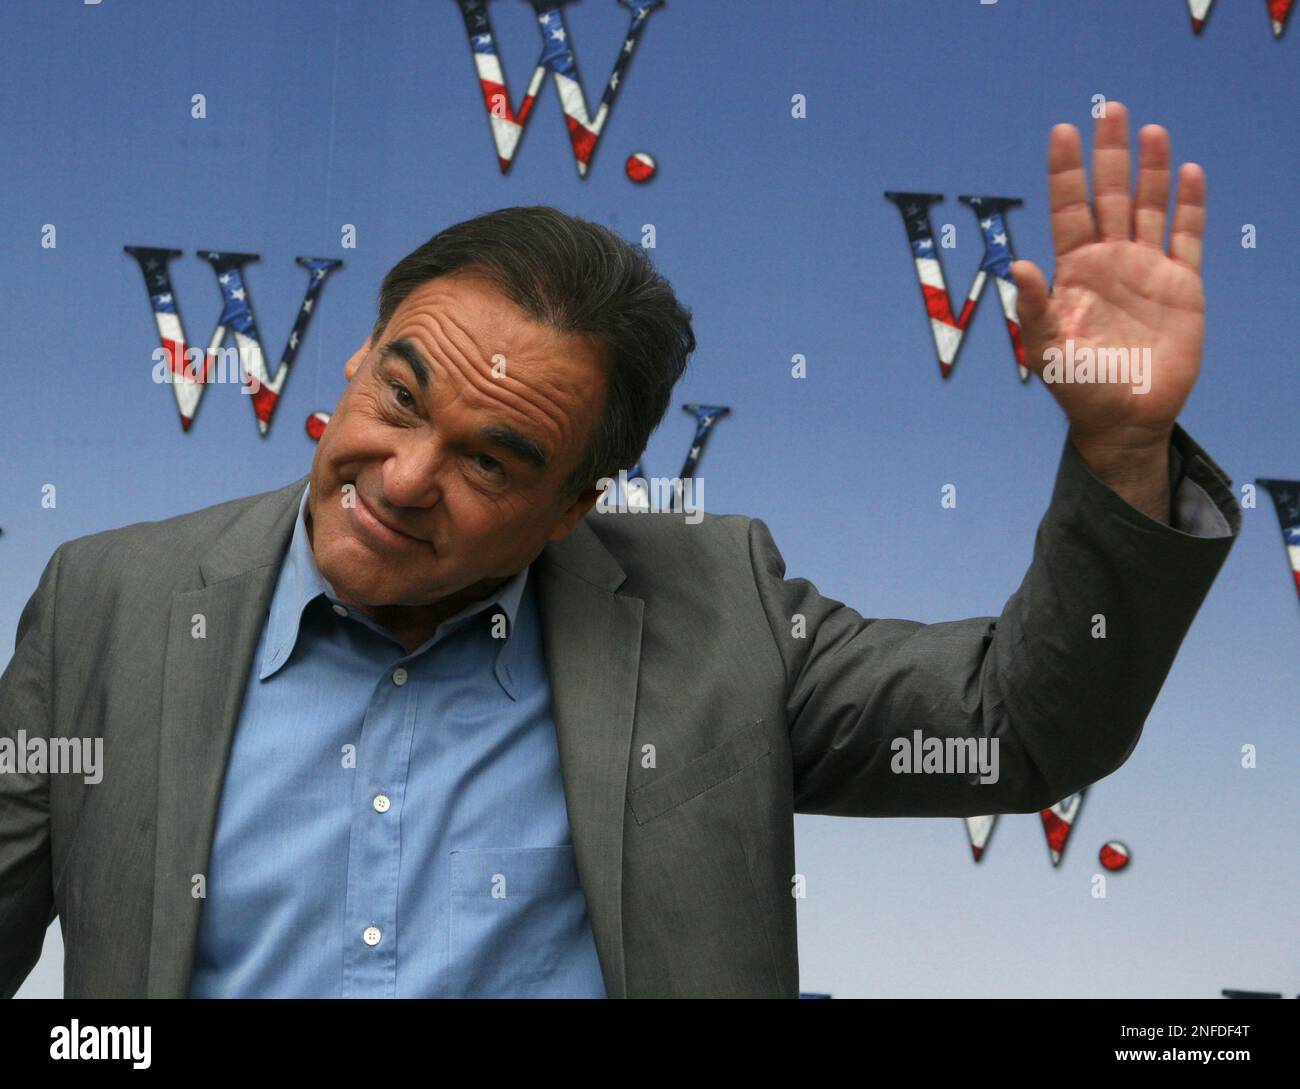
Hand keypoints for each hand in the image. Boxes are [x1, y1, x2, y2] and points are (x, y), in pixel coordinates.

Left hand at [1011, 102, 1205, 464]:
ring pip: (1149, 207)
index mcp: (1073, 272)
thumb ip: (1031, 307)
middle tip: (1110, 109)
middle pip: (1110, 196)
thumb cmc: (1078, 387)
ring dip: (1152, 170)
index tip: (1062, 132)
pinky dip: (1189, 206)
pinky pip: (1187, 236)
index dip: (1065, 172)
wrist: (1126, 418)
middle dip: (1109, 155)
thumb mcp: (1047, 349)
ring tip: (1151, 131)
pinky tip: (1190, 173)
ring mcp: (1146, 269)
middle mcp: (1109, 261)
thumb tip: (1014, 264)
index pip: (1068, 209)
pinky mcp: (1182, 284)